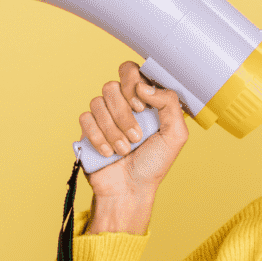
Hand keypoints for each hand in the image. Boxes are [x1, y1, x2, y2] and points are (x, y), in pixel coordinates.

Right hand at [79, 60, 189, 200]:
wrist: (130, 189)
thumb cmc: (154, 164)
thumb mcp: (175, 135)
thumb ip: (170, 103)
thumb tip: (144, 86)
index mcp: (143, 100)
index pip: (131, 71)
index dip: (132, 85)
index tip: (141, 108)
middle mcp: (122, 104)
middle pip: (112, 86)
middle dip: (123, 115)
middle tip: (136, 136)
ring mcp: (103, 115)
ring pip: (97, 102)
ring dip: (113, 130)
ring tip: (124, 150)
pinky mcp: (88, 129)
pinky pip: (85, 118)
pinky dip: (98, 138)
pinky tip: (108, 153)